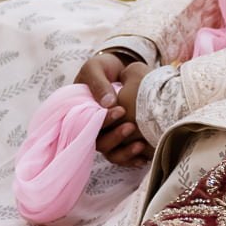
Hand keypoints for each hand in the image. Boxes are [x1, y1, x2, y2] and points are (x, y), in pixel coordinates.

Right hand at [75, 52, 152, 166]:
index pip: (87, 125)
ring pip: (110, 152)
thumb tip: (108, 103)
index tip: (121, 110)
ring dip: (124, 152)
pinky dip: (132, 158)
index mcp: (80, 112)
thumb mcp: (95, 68)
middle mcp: (91, 126)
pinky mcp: (119, 138)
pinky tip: (144, 157)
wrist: (117, 68)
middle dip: (115, 137)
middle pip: (99, 142)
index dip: (103, 122)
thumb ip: (99, 83)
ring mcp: (105, 133)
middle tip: (131, 126)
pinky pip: (122, 154)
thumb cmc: (102, 67)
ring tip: (140, 145)